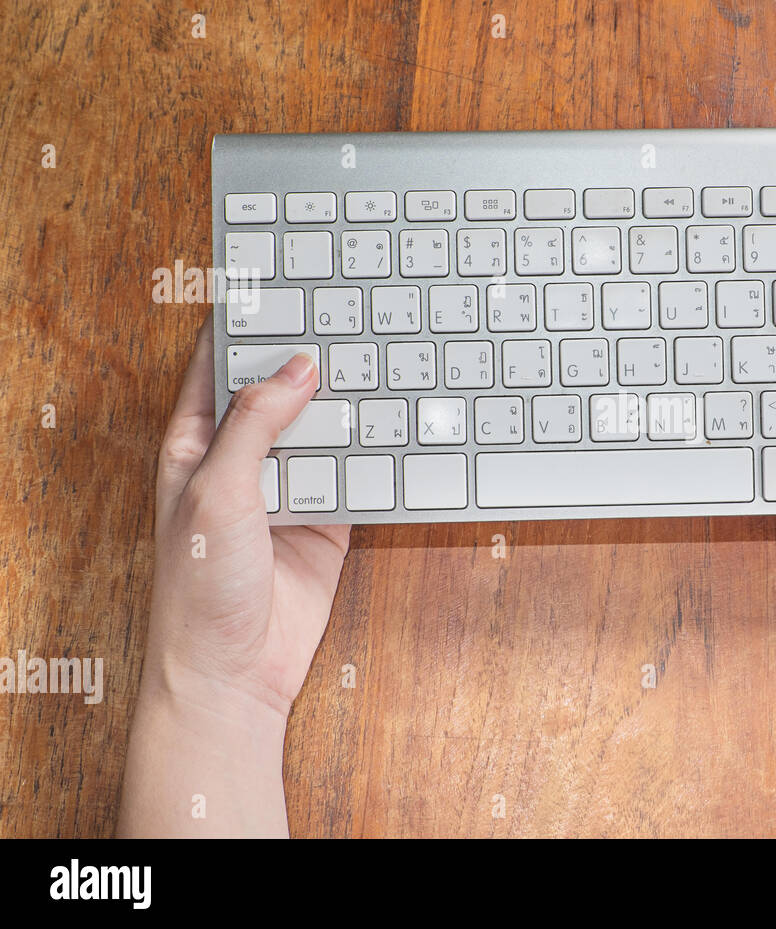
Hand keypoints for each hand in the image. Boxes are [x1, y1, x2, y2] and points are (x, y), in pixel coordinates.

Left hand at [120, 318, 348, 835]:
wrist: (235, 669)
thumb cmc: (199, 585)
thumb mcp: (216, 490)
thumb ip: (255, 424)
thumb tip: (297, 367)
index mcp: (196, 441)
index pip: (220, 363)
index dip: (247, 323)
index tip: (282, 283)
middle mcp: (244, 457)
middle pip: (281, 387)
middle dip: (312, 353)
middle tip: (350, 312)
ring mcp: (289, 485)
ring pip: (326, 424)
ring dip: (351, 400)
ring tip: (383, 355)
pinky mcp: (329, 515)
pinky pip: (358, 469)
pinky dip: (379, 448)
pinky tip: (398, 420)